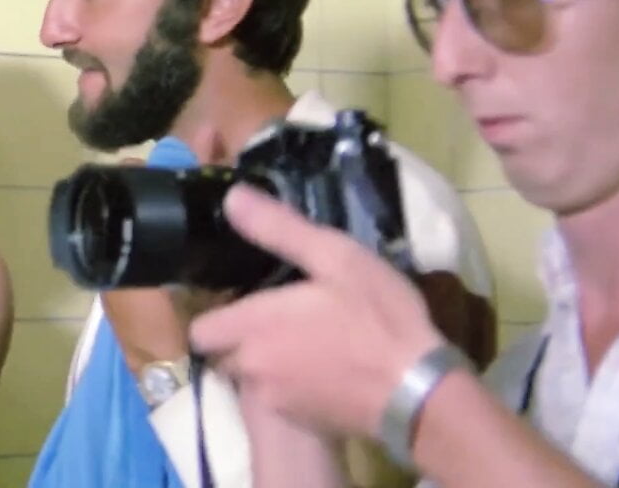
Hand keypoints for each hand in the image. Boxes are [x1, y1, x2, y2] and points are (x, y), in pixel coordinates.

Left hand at [189, 185, 446, 437]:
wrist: (419, 394)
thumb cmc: (378, 319)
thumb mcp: (335, 258)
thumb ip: (278, 229)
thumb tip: (232, 198)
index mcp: (252, 325)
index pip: (198, 330)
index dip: (214, 315)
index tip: (238, 299)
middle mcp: (251, 367)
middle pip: (222, 354)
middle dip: (239, 338)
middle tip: (276, 316)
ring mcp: (274, 399)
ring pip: (250, 377)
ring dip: (265, 361)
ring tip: (302, 339)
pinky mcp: (300, 420)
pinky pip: (278, 399)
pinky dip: (290, 385)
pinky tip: (323, 366)